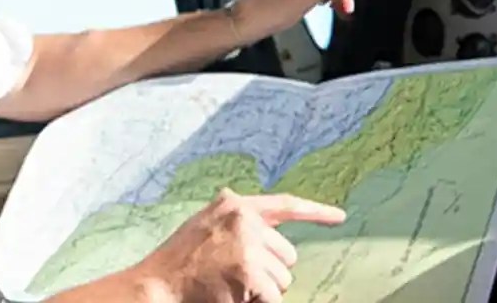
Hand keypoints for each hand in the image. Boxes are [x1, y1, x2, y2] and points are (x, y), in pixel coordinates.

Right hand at [130, 189, 345, 302]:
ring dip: (263, 291)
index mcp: (234, 205)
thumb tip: (264, 219)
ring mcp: (248, 246)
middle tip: (235, 276)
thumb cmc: (179, 261)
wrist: (156, 286)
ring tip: (229, 286)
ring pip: (283, 280)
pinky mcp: (250, 273)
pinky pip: (273, 298)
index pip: (284, 204)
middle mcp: (244, 220)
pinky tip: (233, 297)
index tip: (340, 217)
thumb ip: (232, 217)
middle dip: (270, 272)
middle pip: (287, 255)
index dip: (315, 212)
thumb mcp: (204, 223)